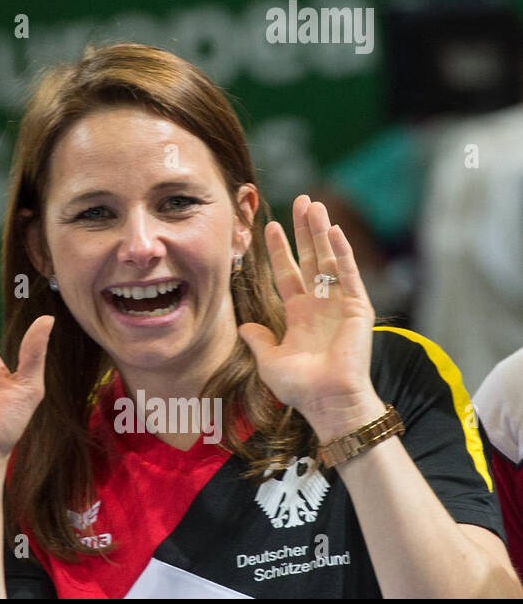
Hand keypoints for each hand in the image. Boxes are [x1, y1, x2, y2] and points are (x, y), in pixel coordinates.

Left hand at [238, 195, 383, 440]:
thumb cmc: (300, 388)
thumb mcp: (269, 360)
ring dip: (322, 232)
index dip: (278, 250)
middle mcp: (320, 304)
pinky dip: (343, 252)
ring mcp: (340, 304)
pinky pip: (349, 274)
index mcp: (300, 314)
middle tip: (301, 200)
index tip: (268, 226)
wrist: (327, 403)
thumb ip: (257, 340)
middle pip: (311, 258)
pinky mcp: (358, 309)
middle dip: (304, 230)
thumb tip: (244, 327)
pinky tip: (334, 231)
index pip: (287, 273)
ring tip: (315, 204)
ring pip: (330, 259)